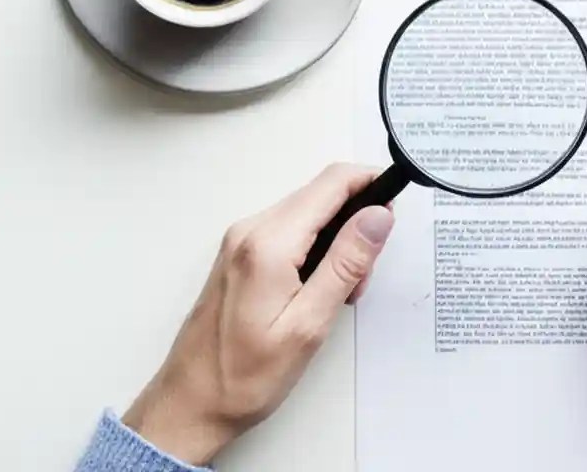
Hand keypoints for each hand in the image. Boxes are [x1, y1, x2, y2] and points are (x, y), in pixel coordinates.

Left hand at [122, 164, 394, 464]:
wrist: (189, 404)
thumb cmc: (246, 376)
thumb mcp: (309, 324)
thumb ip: (346, 264)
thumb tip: (379, 215)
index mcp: (268, 243)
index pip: (332, 183)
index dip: (372, 183)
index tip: (397, 209)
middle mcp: (249, 230)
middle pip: (321, 194)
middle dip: (356, 223)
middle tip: (361, 279)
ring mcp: (240, 241)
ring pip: (308, 213)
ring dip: (337, 241)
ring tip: (340, 294)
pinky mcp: (238, 255)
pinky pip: (289, 232)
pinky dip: (315, 250)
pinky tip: (316, 291)